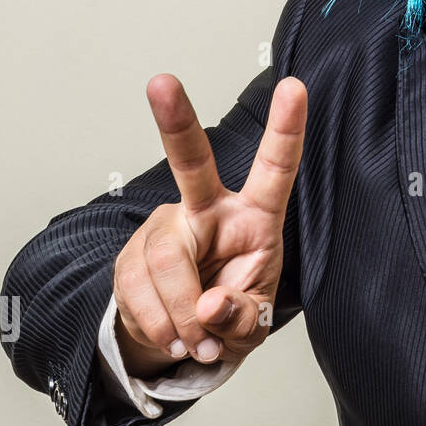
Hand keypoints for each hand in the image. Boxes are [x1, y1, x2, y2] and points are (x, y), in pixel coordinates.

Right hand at [112, 73, 306, 377]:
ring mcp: (166, 228)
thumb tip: (209, 307)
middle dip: (175, 122)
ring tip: (195, 340)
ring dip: (179, 314)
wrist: (185, 342)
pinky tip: (173, 337)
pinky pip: (137, 289)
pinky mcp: (131, 254)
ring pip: (164, 260)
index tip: (294, 86)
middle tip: (161, 83)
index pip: (274, 169)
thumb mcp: (252, 326)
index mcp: (255, 217)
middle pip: (190, 165)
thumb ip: (240, 319)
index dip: (285, 129)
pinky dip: (157, 325)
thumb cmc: (232, 316)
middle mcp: (208, 209)